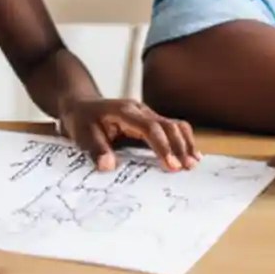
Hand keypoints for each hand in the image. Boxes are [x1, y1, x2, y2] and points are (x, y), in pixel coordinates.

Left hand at [59, 98, 200, 172]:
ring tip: (193, 163)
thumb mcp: (81, 133)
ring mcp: (146, 115)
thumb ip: (95, 148)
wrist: (81, 106)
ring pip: (173, 125)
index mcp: (125, 112)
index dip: (162, 146)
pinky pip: (170, 128)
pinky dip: (182, 140)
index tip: (171, 165)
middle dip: (180, 146)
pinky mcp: (149, 122)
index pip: (150, 128)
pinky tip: (189, 154)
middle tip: (188, 168)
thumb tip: (108, 166)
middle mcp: (140, 111)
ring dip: (185, 143)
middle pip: (168, 125)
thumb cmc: (81, 120)